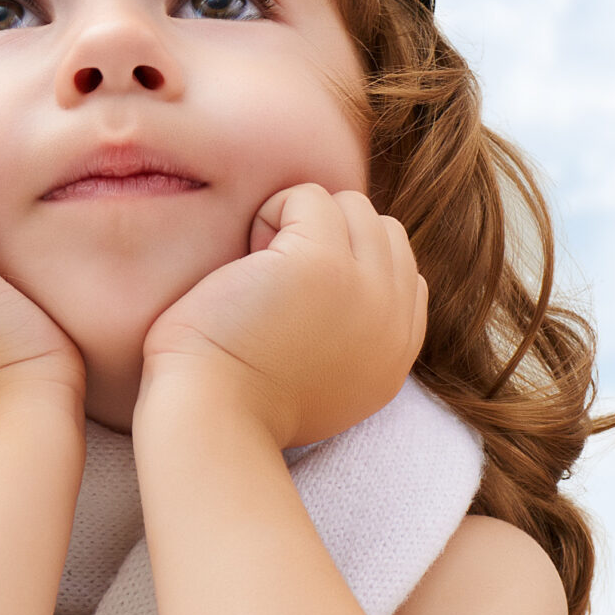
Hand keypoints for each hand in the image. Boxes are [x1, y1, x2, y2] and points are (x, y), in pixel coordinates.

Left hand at [139, 184, 426, 449]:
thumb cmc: (238, 398)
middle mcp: (393, 320)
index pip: (403, 272)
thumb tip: (348, 281)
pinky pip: (306, 196)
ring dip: (299, 224)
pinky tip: (245, 262)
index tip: (296, 304)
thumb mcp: (323, 379)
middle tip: (274, 286)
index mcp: (397, 352)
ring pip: (351, 206)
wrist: (211, 418)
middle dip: (328, 239)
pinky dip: (269, 214)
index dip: (346, 267)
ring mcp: (365, 289)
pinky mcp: (322, 263)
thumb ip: (353, 335)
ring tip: (261, 274)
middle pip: (381, 230)